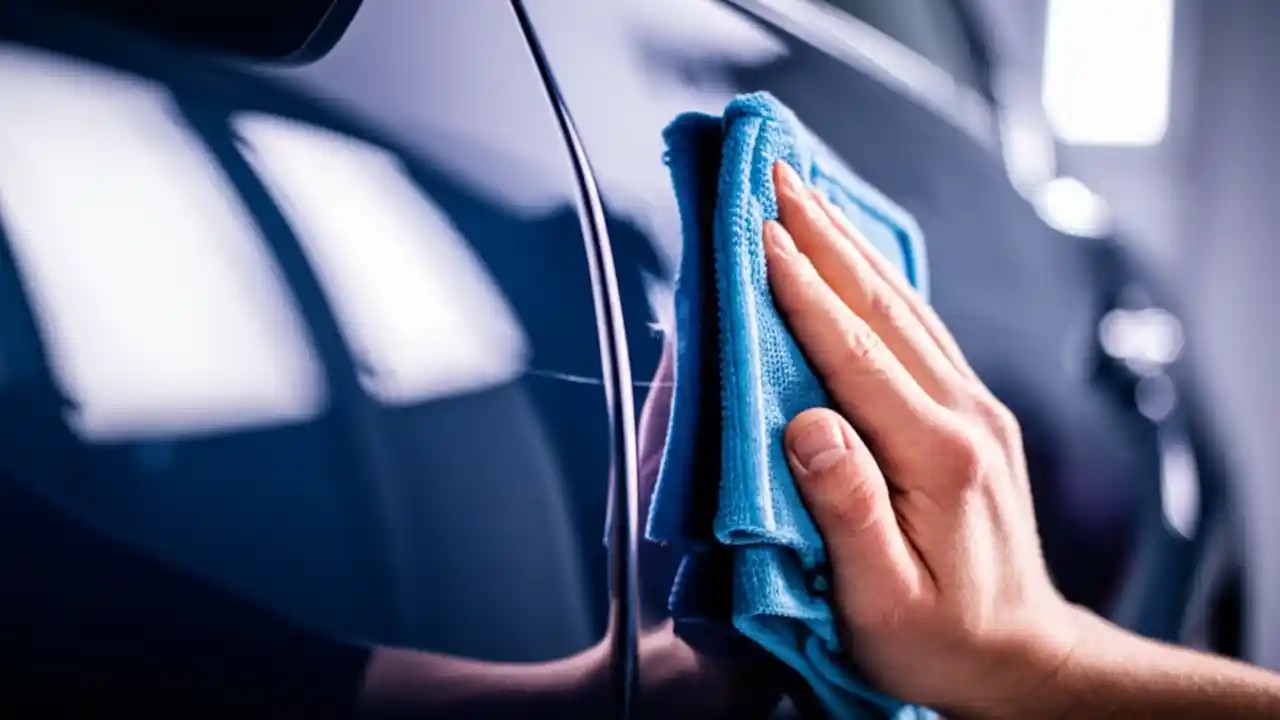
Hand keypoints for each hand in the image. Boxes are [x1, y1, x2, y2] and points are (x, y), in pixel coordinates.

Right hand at [763, 161, 1081, 717]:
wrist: (1021, 656)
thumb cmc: (939, 640)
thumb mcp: (882, 600)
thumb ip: (848, 509)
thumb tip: (805, 423)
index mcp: (937, 457)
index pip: (855, 353)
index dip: (801, 289)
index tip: (756, 231)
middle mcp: (964, 416)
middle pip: (883, 306)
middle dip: (822, 235)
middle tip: (773, 175)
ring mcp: (975, 409)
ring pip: (905, 306)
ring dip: (850, 244)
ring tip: (805, 192)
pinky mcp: (971, 415)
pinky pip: (921, 327)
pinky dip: (880, 279)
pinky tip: (855, 255)